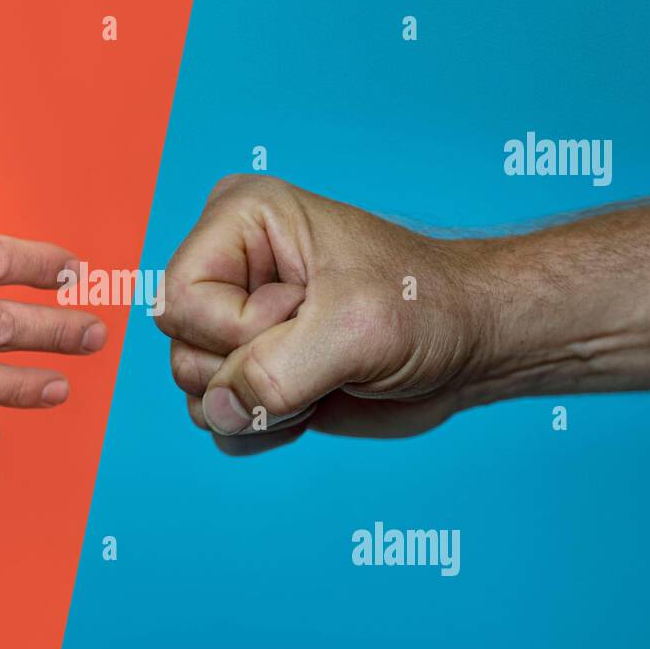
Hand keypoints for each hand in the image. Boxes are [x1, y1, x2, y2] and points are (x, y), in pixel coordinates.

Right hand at [156, 174, 489, 450]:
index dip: (240, 330)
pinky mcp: (250, 371)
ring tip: (325, 374)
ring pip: (196, 393)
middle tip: (323, 349)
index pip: (181, 300)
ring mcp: (235, 323)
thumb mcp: (353, 331)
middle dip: (253, 373)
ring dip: (265, 407)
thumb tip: (217, 412)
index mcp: (239, 219)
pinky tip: (316, 400)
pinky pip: (219, 422)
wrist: (469, 344)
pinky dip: (267, 429)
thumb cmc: (426, 305)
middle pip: (180, 349)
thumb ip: (275, 372)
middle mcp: (227, 267)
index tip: (309, 313)